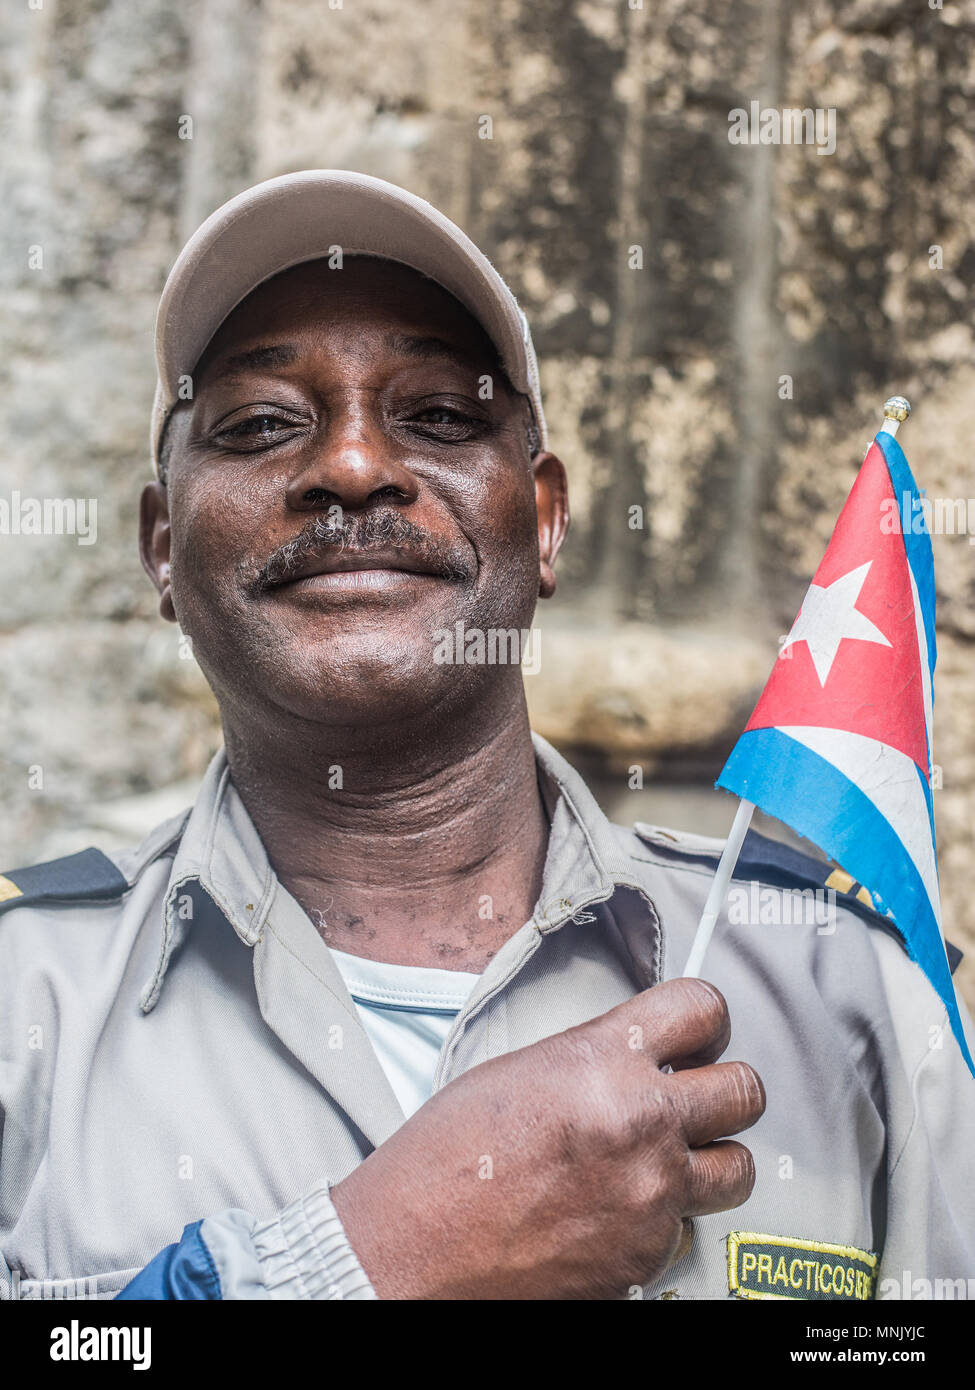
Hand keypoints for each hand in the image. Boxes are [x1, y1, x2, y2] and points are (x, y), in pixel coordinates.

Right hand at [331, 977, 764, 1298]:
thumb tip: (645, 1057)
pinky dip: (659, 1218)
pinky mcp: (646, 1256)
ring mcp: (650, 1194)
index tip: (697, 1033)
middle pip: (745, 1091)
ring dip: (710, 1160)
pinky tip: (613, 1210)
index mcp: (604, 1059)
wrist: (414, 1246)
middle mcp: (641, 1122)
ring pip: (738, 1168)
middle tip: (695, 1097)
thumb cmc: (448, 1155)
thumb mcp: (525, 1069)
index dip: (705, 1019)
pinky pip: (685, 1227)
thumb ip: (598, 1057)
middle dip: (723, 1090)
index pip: (705, 1009)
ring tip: (669, 1160)